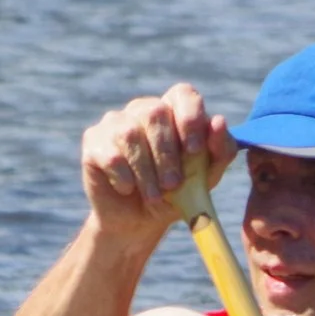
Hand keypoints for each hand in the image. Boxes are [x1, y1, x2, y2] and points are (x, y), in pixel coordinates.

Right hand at [79, 83, 238, 246]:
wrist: (141, 221)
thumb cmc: (178, 193)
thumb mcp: (207, 177)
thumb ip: (220, 150)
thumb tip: (219, 121)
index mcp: (174, 111)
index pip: (183, 94)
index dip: (190, 117)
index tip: (194, 150)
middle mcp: (144, 109)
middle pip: (155, 113)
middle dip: (167, 154)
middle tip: (173, 185)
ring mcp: (115, 122)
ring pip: (130, 133)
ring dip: (146, 171)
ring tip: (154, 196)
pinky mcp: (93, 141)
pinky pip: (110, 153)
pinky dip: (123, 177)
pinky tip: (128, 189)